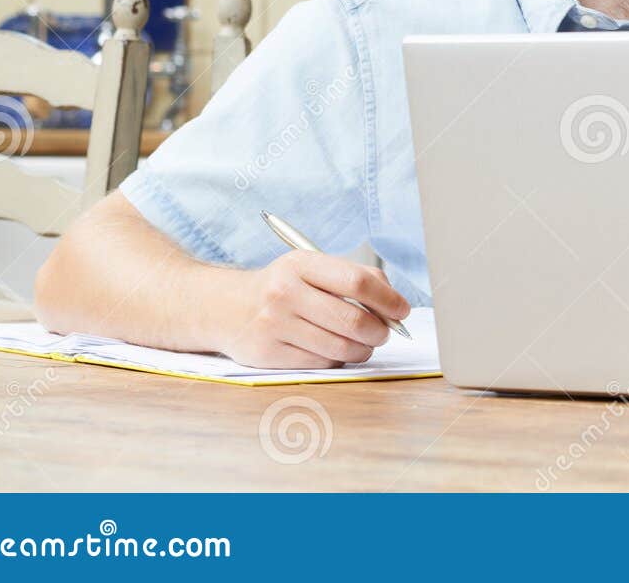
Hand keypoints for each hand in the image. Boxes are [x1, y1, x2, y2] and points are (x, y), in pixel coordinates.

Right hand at [220, 250, 410, 368]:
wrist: (226, 307)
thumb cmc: (284, 287)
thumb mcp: (312, 268)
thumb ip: (355, 279)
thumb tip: (395, 307)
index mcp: (302, 264)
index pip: (358, 282)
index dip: (388, 300)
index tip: (402, 311)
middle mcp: (285, 293)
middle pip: (353, 320)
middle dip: (380, 331)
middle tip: (385, 332)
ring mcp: (274, 325)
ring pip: (341, 348)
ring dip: (363, 349)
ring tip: (364, 343)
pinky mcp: (268, 354)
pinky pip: (321, 364)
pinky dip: (338, 361)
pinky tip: (335, 350)